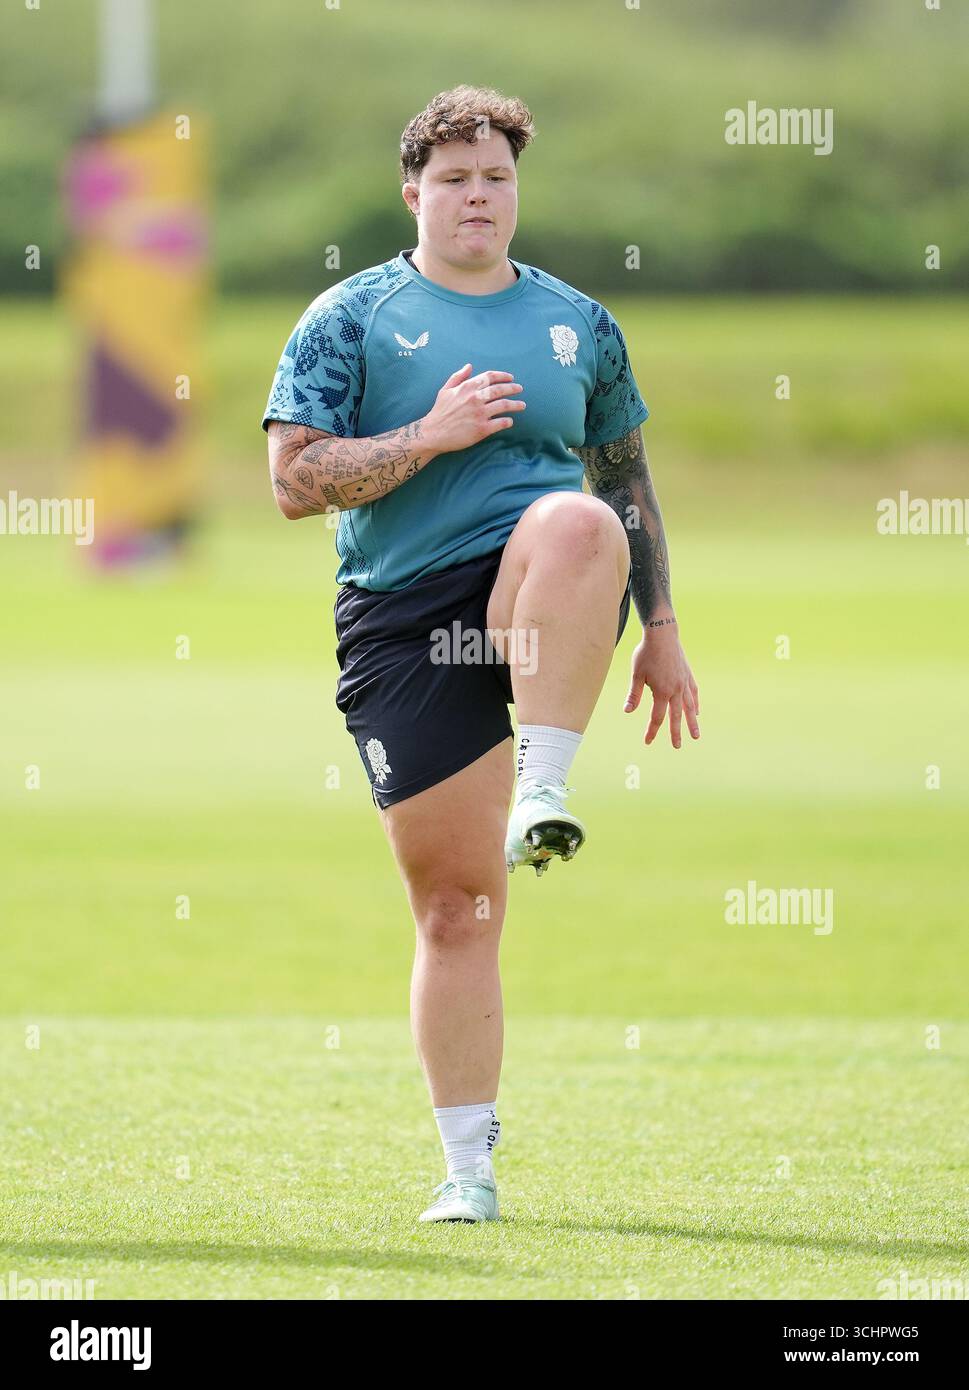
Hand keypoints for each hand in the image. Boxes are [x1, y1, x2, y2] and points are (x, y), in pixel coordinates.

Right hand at [421, 363, 524, 453]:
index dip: (503, 376)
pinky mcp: (482, 429)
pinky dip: (508, 421)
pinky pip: (501, 423)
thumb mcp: (445, 390)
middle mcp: (475, 398)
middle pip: (500, 389)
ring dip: (516, 405)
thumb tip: (469, 366)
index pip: (490, 377)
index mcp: (468, 387)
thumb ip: (458, 377)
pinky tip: (510, 421)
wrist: (433, 433)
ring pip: (504, 405)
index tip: (511, 378)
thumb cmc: (439, 412)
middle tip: (520, 389)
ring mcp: (480, 414)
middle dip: (513, 388)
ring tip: (522, 405)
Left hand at [624, 626, 699, 747]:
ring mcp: (684, 682)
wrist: (663, 633)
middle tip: (677, 746)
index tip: (648, 741)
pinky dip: (694, 704)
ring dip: (692, 723)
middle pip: (676, 716)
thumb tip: (627, 711)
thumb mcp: (637, 673)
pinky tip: (696, 711)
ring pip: (689, 707)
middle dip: (676, 733)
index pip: (657, 717)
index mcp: (662, 691)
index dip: (652, 731)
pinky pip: (693, 693)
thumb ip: (634, 694)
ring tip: (696, 736)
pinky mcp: (688, 675)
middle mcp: (676, 690)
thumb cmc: (646, 652)